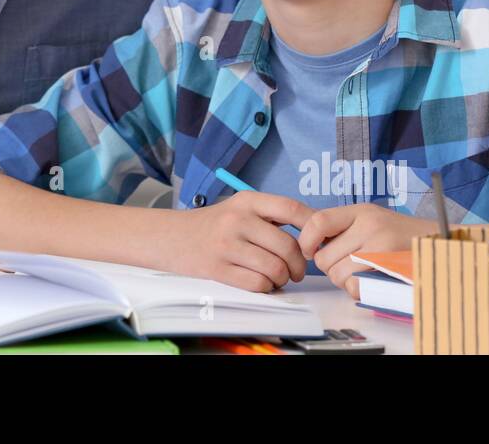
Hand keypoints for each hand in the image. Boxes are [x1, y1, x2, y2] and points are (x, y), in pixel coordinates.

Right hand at [160, 191, 315, 291]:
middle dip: (299, 264)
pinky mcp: (218, 268)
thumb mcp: (239, 208)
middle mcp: (237, 219)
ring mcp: (226, 244)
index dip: (312, 226)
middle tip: (296, 270)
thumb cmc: (213, 225)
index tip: (317, 241)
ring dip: (283, 278)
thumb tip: (312, 233)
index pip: (291, 209)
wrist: (171, 237)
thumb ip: (270, 216)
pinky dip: (266, 287)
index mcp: (247, 201)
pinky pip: (257, 283)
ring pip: (275, 268)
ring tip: (278, 277)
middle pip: (287, 246)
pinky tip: (261, 283)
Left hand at [298, 204, 436, 297]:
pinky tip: (370, 280)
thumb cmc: (399, 236)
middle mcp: (369, 225)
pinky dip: (358, 290)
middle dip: (330, 267)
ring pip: (338, 275)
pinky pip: (356, 287)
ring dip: (344, 280)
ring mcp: (381, 245)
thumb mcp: (370, 220)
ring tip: (360, 271)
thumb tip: (306, 242)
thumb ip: (341, 228)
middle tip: (345, 264)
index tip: (309, 250)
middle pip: (324, 257)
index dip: (306, 240)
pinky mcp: (390, 266)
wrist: (437, 245)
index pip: (318, 221)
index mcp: (360, 211)